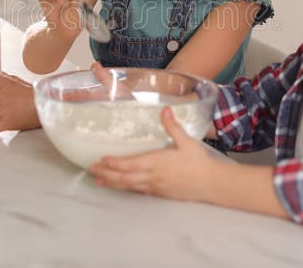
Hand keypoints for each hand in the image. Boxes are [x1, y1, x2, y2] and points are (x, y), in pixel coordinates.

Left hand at [89, 107, 215, 201]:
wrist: (211, 184)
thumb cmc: (198, 161)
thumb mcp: (186, 141)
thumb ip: (173, 126)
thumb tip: (164, 109)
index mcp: (157, 162)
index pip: (130, 164)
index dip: (114, 163)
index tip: (101, 159)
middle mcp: (153, 176)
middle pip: (124, 177)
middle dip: (107, 173)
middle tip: (91, 169)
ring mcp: (155, 187)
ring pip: (129, 186)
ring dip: (112, 183)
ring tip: (98, 180)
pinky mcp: (159, 193)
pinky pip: (138, 190)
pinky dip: (125, 188)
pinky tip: (119, 186)